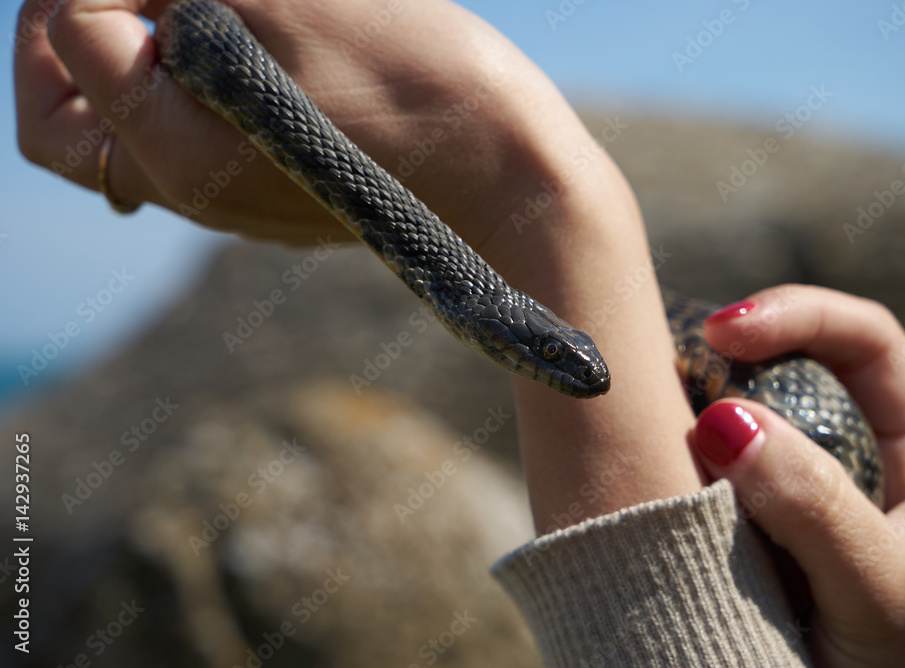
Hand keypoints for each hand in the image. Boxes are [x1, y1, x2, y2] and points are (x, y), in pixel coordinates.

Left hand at [16, 0, 704, 526]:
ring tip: (166, 12)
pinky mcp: (269, 188)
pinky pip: (184, 142)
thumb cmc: (414, 83)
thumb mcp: (280, 1)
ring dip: (120, 61)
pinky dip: (175, 88)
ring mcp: (230, 198)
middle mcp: (189, 190)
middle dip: (58, 42)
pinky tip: (221, 50)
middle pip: (61, 125)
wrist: (507, 173)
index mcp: (175, 152)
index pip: (69, 39)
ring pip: (119, 132)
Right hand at [691, 285, 904, 666]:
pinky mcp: (753, 514)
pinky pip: (714, 458)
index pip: (866, 342)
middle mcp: (863, 459)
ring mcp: (802, 485)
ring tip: (659, 403)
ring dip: (702, 394)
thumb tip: (725, 420)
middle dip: (738, 346)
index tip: (721, 332)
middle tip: (676, 358)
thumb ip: (815, 510)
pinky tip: (657, 455)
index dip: (796, 316)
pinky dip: (682, 445)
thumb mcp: (874, 593)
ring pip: (750, 406)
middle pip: (802, 358)